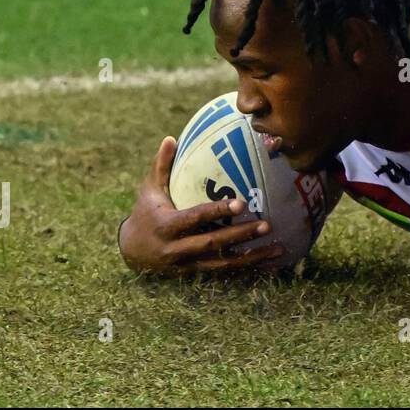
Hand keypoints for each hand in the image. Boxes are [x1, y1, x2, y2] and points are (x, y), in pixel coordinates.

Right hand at [118, 136, 285, 275]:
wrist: (131, 250)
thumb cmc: (145, 211)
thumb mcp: (149, 189)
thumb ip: (161, 165)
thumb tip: (170, 138)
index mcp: (167, 225)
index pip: (196, 218)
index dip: (218, 212)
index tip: (241, 204)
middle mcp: (177, 248)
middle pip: (213, 243)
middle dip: (241, 236)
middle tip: (268, 225)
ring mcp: (187, 263)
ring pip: (223, 262)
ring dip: (251, 257)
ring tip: (278, 248)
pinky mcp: (195, 271)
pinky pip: (224, 271)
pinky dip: (247, 267)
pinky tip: (269, 261)